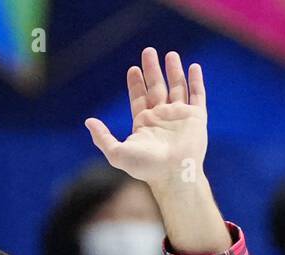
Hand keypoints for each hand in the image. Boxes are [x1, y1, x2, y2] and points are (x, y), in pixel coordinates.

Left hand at [84, 48, 206, 188]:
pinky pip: (197, 95)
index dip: (136, 83)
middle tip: (148, 51)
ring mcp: (180, 116)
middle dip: (152, 70)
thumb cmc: (145, 167)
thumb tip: (88, 121)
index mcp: (144, 124)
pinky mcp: (196, 117)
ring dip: (174, 71)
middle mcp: (162, 117)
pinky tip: (193, 67)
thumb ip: (102, 137)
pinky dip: (195, 81)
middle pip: (156, 87)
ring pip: (177, 87)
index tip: (132, 69)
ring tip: (170, 54)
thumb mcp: (116, 152)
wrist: (173, 174)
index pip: (139, 98)